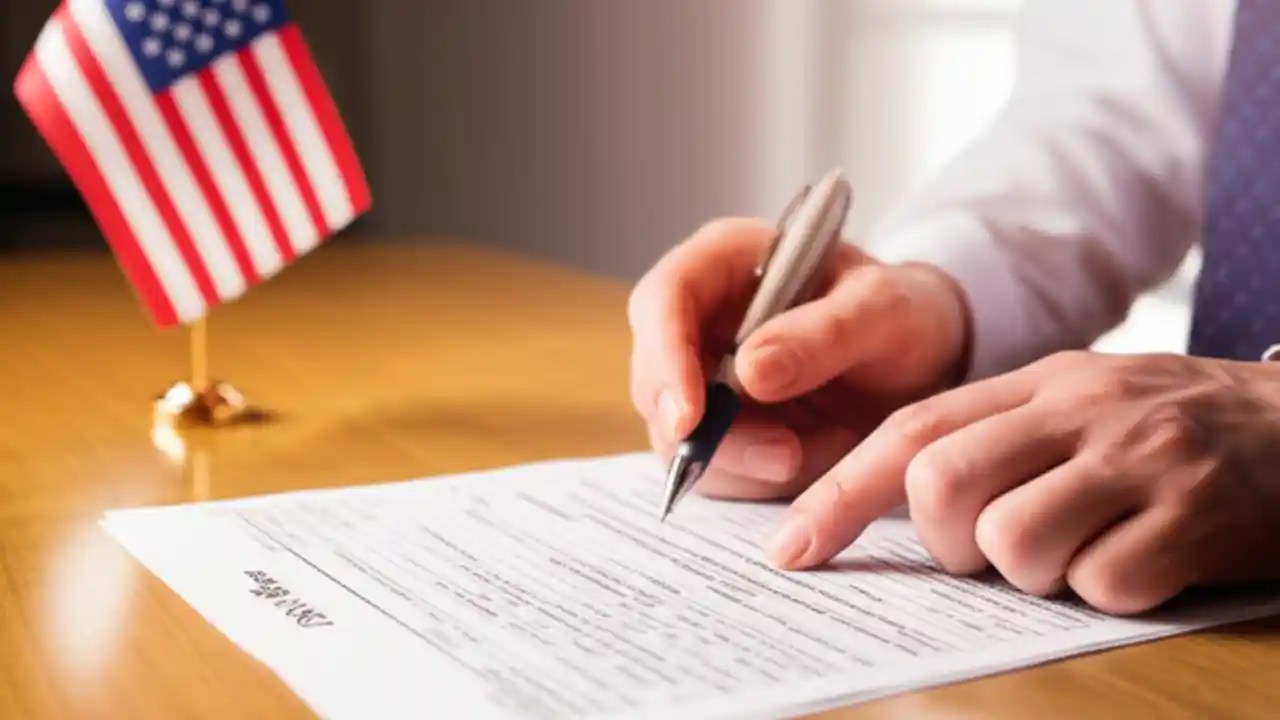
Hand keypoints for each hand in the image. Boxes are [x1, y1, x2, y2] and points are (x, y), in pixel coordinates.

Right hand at [628, 218, 969, 500]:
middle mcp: (698, 316)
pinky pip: (708, 467)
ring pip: (676, 434)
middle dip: (707, 430)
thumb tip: (749, 371)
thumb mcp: (886, 311)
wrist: (921, 361)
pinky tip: (808, 458)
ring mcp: (701, 375)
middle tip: (783, 457)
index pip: (663, 300)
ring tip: (815, 452)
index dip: (664, 358)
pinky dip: (753, 478)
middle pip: (655, 377)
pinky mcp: (716, 427)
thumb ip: (825, 333)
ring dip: (739, 460)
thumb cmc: (903, 313)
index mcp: (724, 260)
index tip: (691, 419)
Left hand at [771, 350, 1279, 613]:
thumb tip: (894, 499)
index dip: (839, 495)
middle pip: (940, 484)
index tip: (790, 550)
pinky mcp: (1196, 519)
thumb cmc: (1171, 429)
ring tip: (1084, 546)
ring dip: (1032, 570)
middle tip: (994, 545)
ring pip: (1012, 542)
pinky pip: (1102, 583)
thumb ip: (992, 438)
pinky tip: (1143, 559)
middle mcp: (1081, 410)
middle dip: (947, 539)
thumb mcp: (1079, 405)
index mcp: (1039, 381)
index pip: (911, 431)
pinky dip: (1108, 590)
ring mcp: (1140, 461)